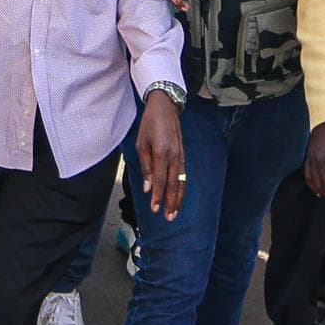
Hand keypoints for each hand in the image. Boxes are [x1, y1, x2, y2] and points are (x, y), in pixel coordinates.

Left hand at [134, 91, 186, 215]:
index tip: (155, 209)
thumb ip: (145, 166)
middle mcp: (174, 156)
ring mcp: (181, 155)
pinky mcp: (183, 154)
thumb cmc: (150, 124)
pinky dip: (181, 188)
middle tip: (168, 217)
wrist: (166, 107)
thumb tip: (148, 188)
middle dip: (171, 203)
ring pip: (181, 182)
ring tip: (174, 212)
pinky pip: (184, 175)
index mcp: (161, 153)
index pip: (160, 180)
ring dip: (178, 198)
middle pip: (173, 185)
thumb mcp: (141, 143)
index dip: (157, 196)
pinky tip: (178, 196)